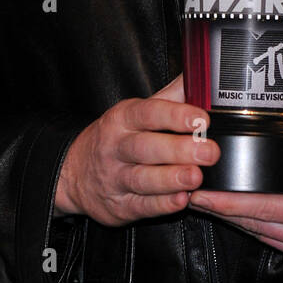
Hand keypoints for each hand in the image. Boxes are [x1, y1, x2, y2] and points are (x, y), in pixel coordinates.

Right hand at [55, 74, 218, 225]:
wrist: (74, 173)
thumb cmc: (116, 139)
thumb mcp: (135, 112)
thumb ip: (170, 97)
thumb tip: (199, 76)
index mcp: (123, 119)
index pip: (148, 113)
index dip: (175, 115)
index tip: (200, 119)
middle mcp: (117, 147)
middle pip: (146, 147)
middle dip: (179, 150)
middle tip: (208, 151)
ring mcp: (116, 178)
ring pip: (143, 178)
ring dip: (171, 178)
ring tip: (195, 176)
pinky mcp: (120, 206)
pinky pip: (142, 206)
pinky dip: (162, 204)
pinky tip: (181, 200)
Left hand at [188, 103, 282, 268]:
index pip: (265, 208)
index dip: (228, 201)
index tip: (201, 191)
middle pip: (255, 225)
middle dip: (219, 210)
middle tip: (187, 190)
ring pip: (261, 237)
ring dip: (231, 220)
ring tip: (202, 201)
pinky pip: (274, 242)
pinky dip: (252, 227)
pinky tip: (233, 214)